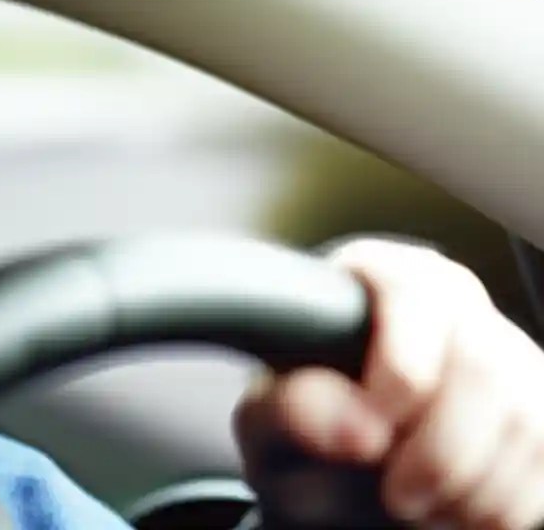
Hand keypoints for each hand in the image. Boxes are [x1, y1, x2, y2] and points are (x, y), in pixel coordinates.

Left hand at [234, 238, 543, 528]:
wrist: (331, 448)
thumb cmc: (297, 414)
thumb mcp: (266, 411)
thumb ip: (292, 408)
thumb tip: (359, 431)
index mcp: (383, 276)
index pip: (412, 297)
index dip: (398, 373)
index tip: (368, 438)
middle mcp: (455, 301)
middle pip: (483, 368)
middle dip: (441, 453)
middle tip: (395, 498)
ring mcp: (508, 352)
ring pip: (526, 420)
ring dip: (472, 487)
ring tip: (414, 508)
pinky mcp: (539, 407)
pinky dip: (501, 503)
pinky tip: (450, 512)